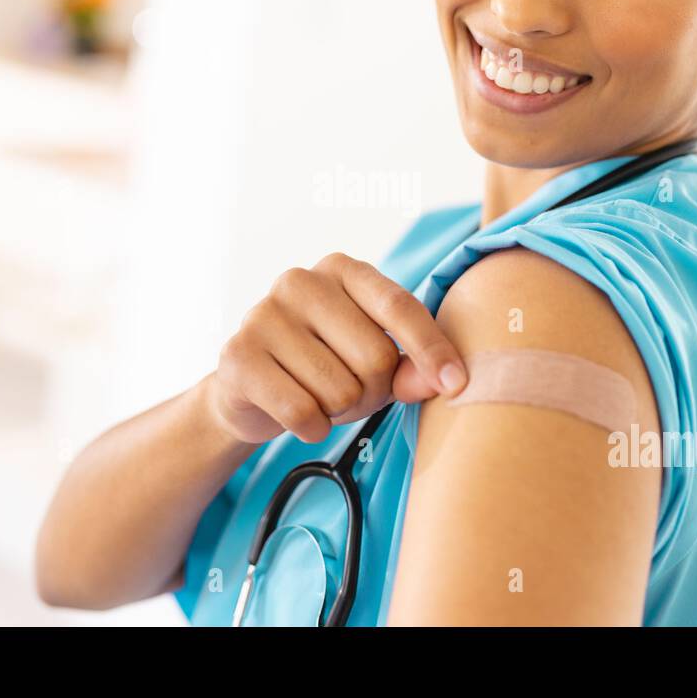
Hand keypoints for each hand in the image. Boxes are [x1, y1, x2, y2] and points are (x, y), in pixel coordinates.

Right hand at [208, 253, 467, 443]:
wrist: (248, 388)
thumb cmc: (324, 365)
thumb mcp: (373, 361)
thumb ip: (410, 366)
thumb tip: (446, 381)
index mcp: (341, 269)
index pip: (398, 306)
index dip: (432, 349)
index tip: (457, 384)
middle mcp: (300, 281)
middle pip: (374, 357)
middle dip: (373, 392)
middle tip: (354, 394)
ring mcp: (263, 314)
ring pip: (340, 390)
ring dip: (340, 412)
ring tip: (321, 399)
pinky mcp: (238, 356)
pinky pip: (302, 411)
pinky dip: (312, 428)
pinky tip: (299, 415)